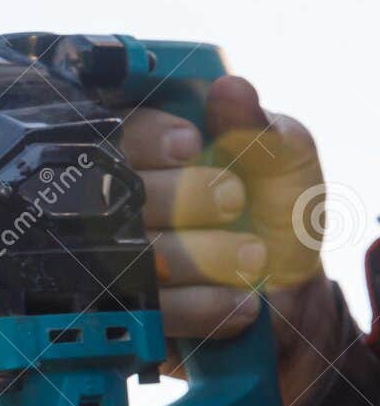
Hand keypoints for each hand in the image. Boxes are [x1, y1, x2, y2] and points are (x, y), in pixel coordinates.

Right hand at [122, 76, 331, 403]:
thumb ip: (260, 127)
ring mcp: (117, 262)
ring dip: (206, 255)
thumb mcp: (284, 161)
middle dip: (186, 198)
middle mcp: (120, 205)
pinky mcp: (129, 314)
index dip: (147, 139)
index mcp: (148, 155)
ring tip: (251, 258)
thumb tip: (230, 90)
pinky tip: (238, 299)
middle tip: (234, 202)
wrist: (288, 296)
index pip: (118, 132)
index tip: (191, 146)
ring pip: (137, 253)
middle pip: (118, 193)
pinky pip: (151, 310)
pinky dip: (203, 304)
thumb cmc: (276, 214)